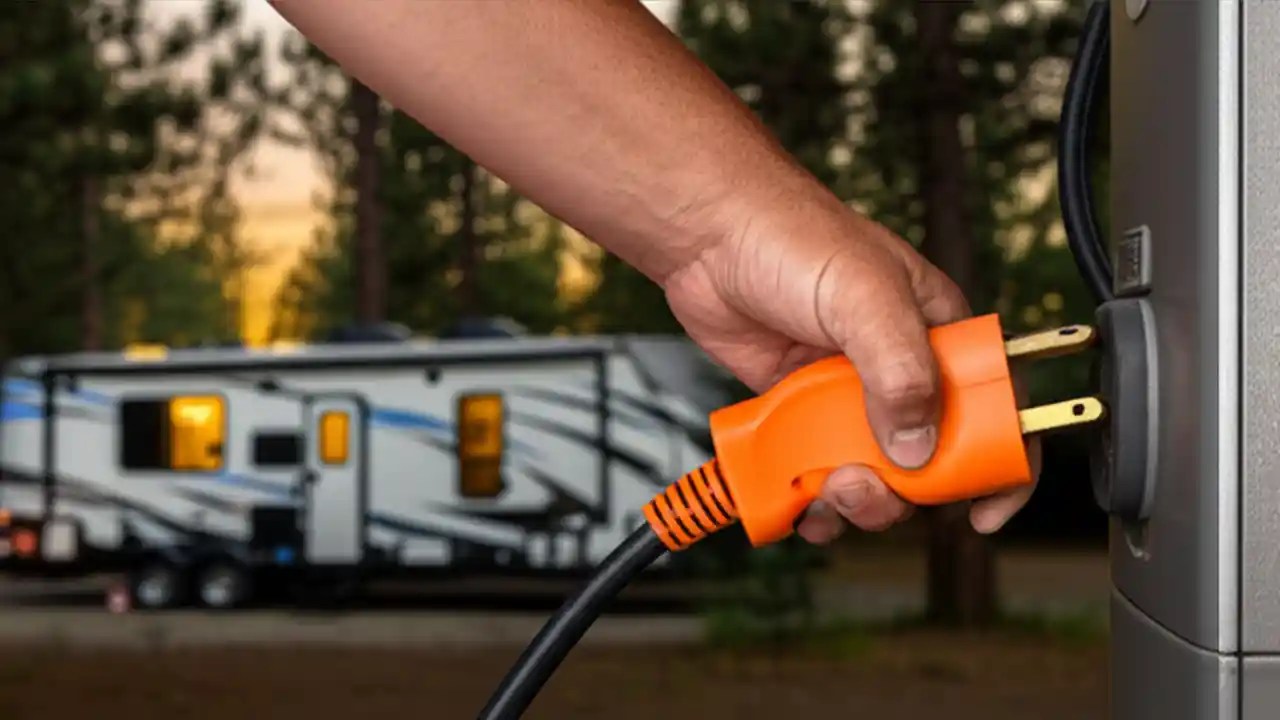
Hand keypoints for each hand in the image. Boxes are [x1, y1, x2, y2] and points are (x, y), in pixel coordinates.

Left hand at [661, 189, 1039, 541]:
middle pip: (929, 457)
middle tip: (865, 487)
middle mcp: (897, 368)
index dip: (1002, 462)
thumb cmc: (791, 235)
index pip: (995, 405)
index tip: (984, 511)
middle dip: (905, 491)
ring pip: (872, 473)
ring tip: (825, 490)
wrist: (707, 235)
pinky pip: (816, 469)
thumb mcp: (863, 296)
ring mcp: (846, 392)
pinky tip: (798, 500)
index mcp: (937, 334)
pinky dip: (810, 498)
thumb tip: (918, 446)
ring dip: (854, 499)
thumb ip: (900, 371)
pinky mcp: (798, 408)